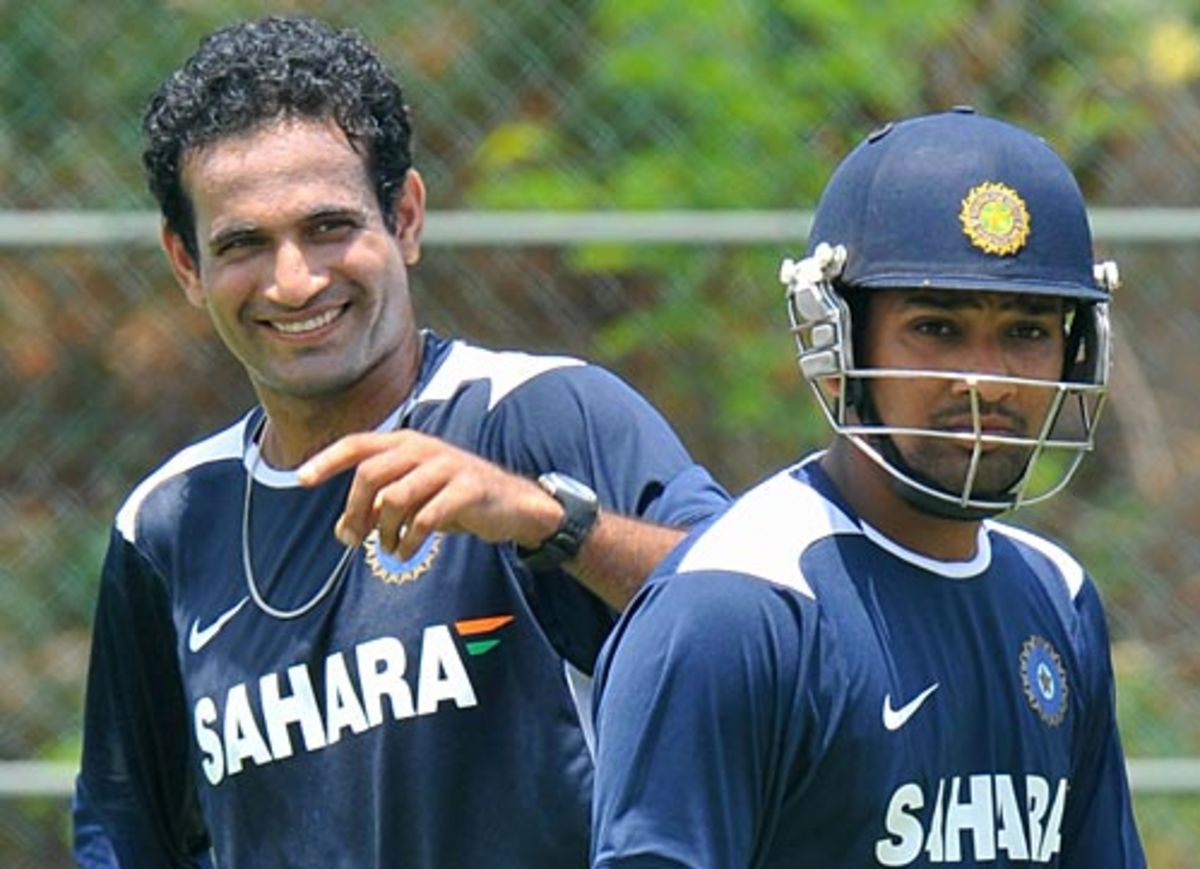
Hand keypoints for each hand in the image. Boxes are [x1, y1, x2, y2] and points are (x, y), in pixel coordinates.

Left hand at [296, 431, 561, 558]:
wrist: (511, 504)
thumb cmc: (453, 498)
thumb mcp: (412, 498)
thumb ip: (377, 508)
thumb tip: (343, 532)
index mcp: (406, 443)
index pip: (358, 444)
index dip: (327, 460)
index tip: (301, 480)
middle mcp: (424, 449)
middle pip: (370, 475)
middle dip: (355, 511)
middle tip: (353, 540)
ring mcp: (447, 467)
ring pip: (394, 498)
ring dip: (383, 531)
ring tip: (388, 548)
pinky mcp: (467, 490)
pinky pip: (425, 518)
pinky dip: (409, 541)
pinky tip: (406, 552)